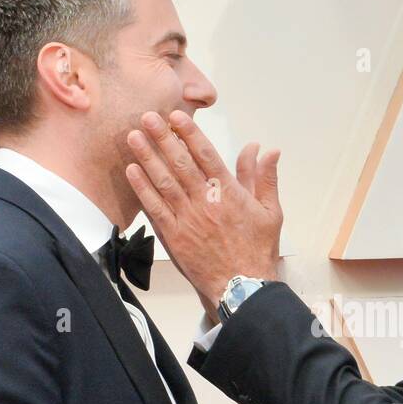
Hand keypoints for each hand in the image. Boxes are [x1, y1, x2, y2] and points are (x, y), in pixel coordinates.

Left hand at [125, 110, 282, 308]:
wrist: (243, 287)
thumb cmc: (257, 251)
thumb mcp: (270, 212)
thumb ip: (264, 178)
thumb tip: (267, 150)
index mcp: (229, 192)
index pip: (206, 154)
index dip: (189, 133)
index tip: (176, 116)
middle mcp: (205, 201)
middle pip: (180, 162)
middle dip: (162, 137)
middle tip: (147, 117)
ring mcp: (187, 218)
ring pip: (163, 181)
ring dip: (147, 157)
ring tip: (133, 136)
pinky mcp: (174, 236)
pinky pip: (154, 208)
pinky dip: (142, 188)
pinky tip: (132, 171)